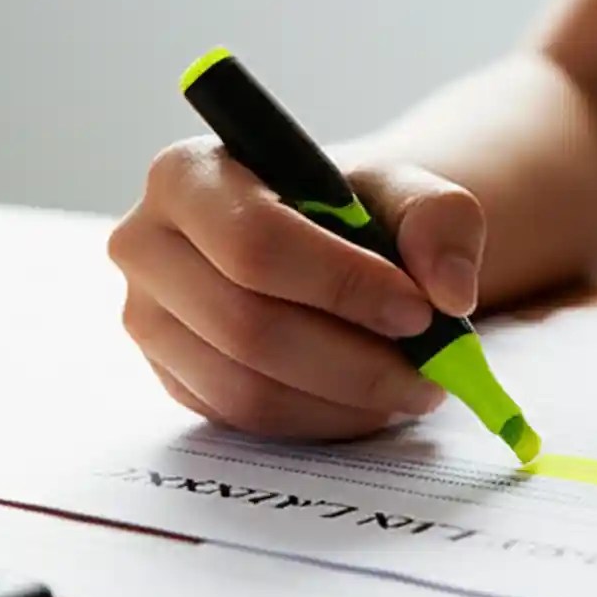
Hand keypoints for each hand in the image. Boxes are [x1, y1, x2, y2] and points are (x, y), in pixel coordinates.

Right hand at [108, 136, 484, 438]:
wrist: (329, 246)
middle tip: (431, 369)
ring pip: (248, 389)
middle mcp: (147, 246)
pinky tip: (370, 400)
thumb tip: (449, 291)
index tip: (420, 312)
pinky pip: (250, 421)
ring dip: (346, 399)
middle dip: (355, 360)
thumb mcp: (408, 191)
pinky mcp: (174, 379)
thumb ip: (441, 219)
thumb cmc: (356, 211)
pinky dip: (324, 420)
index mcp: (189, 175)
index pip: (255, 243)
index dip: (342, 286)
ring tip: (412, 386)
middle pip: (248, 327)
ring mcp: (150, 322)